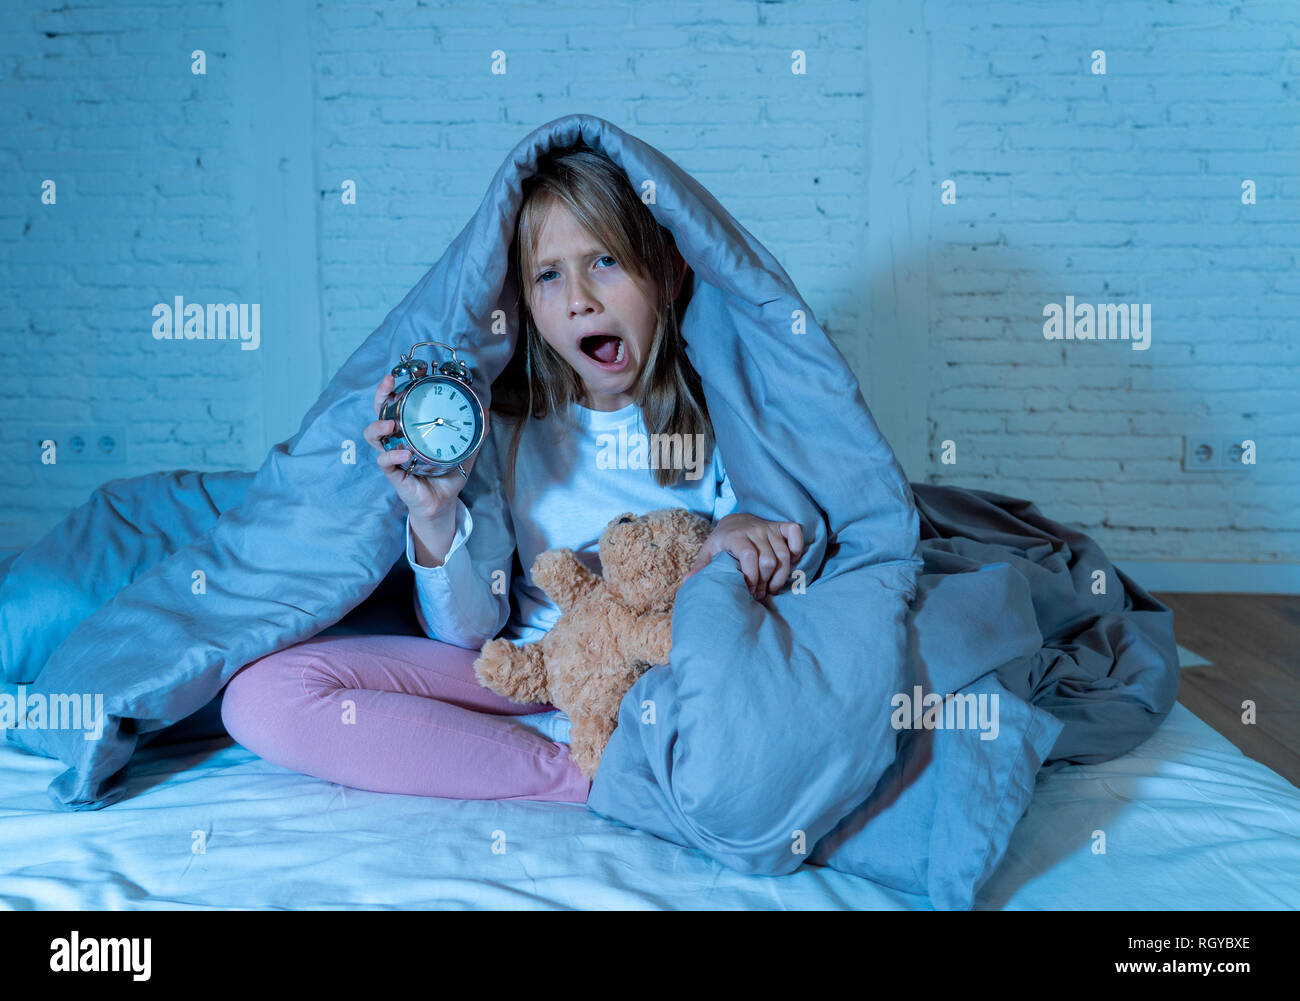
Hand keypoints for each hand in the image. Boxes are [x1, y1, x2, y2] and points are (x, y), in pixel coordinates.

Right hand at [363, 372, 486, 521]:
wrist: (443, 502)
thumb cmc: (447, 473)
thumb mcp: (464, 448)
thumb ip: (475, 431)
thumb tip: (486, 410)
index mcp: (410, 427)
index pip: (397, 401)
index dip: (396, 386)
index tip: (404, 373)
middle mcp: (397, 438)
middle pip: (379, 412)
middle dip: (380, 395)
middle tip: (388, 384)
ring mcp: (392, 454)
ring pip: (373, 436)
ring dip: (378, 427)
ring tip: (390, 425)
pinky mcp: (394, 473)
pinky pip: (385, 462)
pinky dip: (392, 456)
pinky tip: (405, 454)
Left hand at [683, 513, 803, 601]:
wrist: (734, 521)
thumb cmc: (722, 542)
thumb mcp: (708, 553)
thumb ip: (700, 568)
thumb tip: (686, 584)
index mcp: (734, 536)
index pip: (748, 555)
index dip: (750, 576)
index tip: (748, 591)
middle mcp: (754, 530)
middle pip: (768, 560)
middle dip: (764, 582)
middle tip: (758, 595)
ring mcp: (769, 528)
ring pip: (783, 554)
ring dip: (780, 576)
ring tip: (771, 589)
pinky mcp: (782, 527)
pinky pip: (795, 534)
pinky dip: (797, 550)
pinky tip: (788, 564)